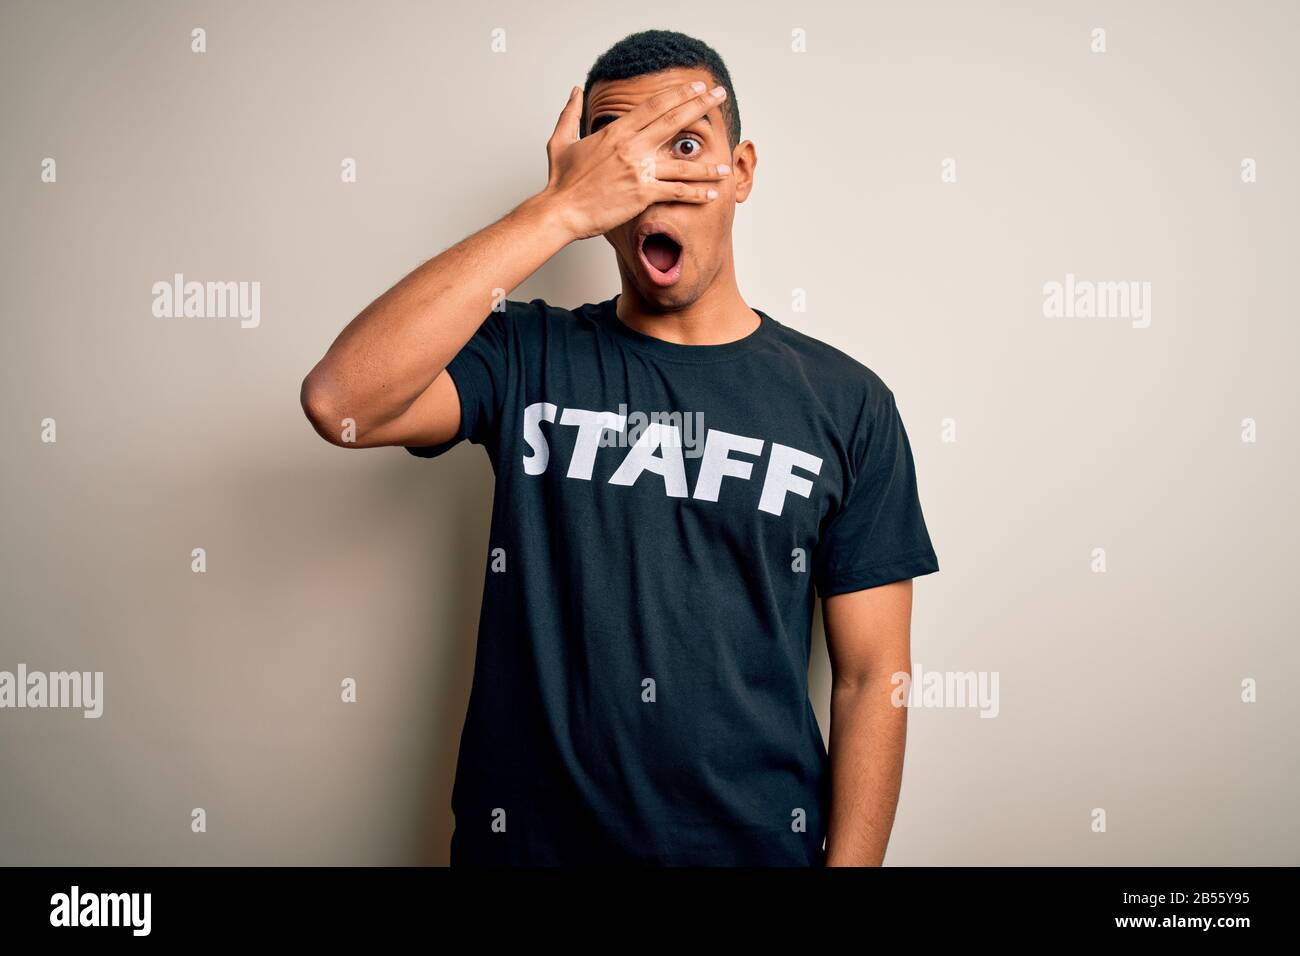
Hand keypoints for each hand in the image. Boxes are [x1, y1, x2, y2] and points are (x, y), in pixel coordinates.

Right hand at [540, 81, 730, 240]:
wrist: (559, 210)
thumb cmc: (560, 181)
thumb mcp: (561, 141)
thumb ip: (570, 113)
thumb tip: (574, 91)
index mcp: (615, 132)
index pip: (654, 106)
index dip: (678, 94)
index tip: (696, 87)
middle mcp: (631, 147)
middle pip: (673, 120)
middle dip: (701, 106)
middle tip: (720, 96)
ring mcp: (638, 171)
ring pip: (681, 163)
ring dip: (707, 163)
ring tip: (727, 162)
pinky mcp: (642, 195)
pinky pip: (676, 192)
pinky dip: (696, 194)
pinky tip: (712, 193)